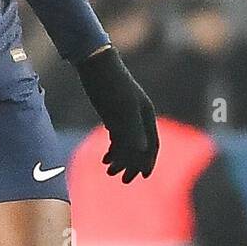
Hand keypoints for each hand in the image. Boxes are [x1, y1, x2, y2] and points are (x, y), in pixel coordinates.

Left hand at [75, 45, 158, 182]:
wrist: (94, 64)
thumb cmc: (109, 85)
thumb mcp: (121, 108)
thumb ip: (132, 129)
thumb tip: (142, 151)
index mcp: (146, 115)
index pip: (152, 143)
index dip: (149, 161)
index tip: (143, 176)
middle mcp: (139, 117)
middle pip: (140, 147)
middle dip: (134, 165)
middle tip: (125, 181)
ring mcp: (126, 116)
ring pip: (127, 144)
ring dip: (120, 160)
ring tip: (109, 172)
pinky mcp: (113, 114)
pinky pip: (117, 137)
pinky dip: (112, 150)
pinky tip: (105, 160)